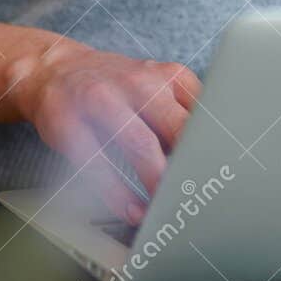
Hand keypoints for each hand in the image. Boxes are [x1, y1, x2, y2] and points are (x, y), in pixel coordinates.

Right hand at [7, 37, 201, 224]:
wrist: (52, 69)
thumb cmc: (116, 86)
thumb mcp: (156, 85)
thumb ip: (185, 114)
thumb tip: (216, 161)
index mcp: (168, 75)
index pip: (206, 112)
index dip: (219, 146)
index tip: (228, 175)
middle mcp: (138, 82)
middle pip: (177, 127)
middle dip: (192, 166)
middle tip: (202, 198)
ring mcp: (102, 99)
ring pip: (140, 144)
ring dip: (158, 183)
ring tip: (168, 209)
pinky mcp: (70, 122)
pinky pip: (98, 163)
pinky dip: (118, 194)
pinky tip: (132, 211)